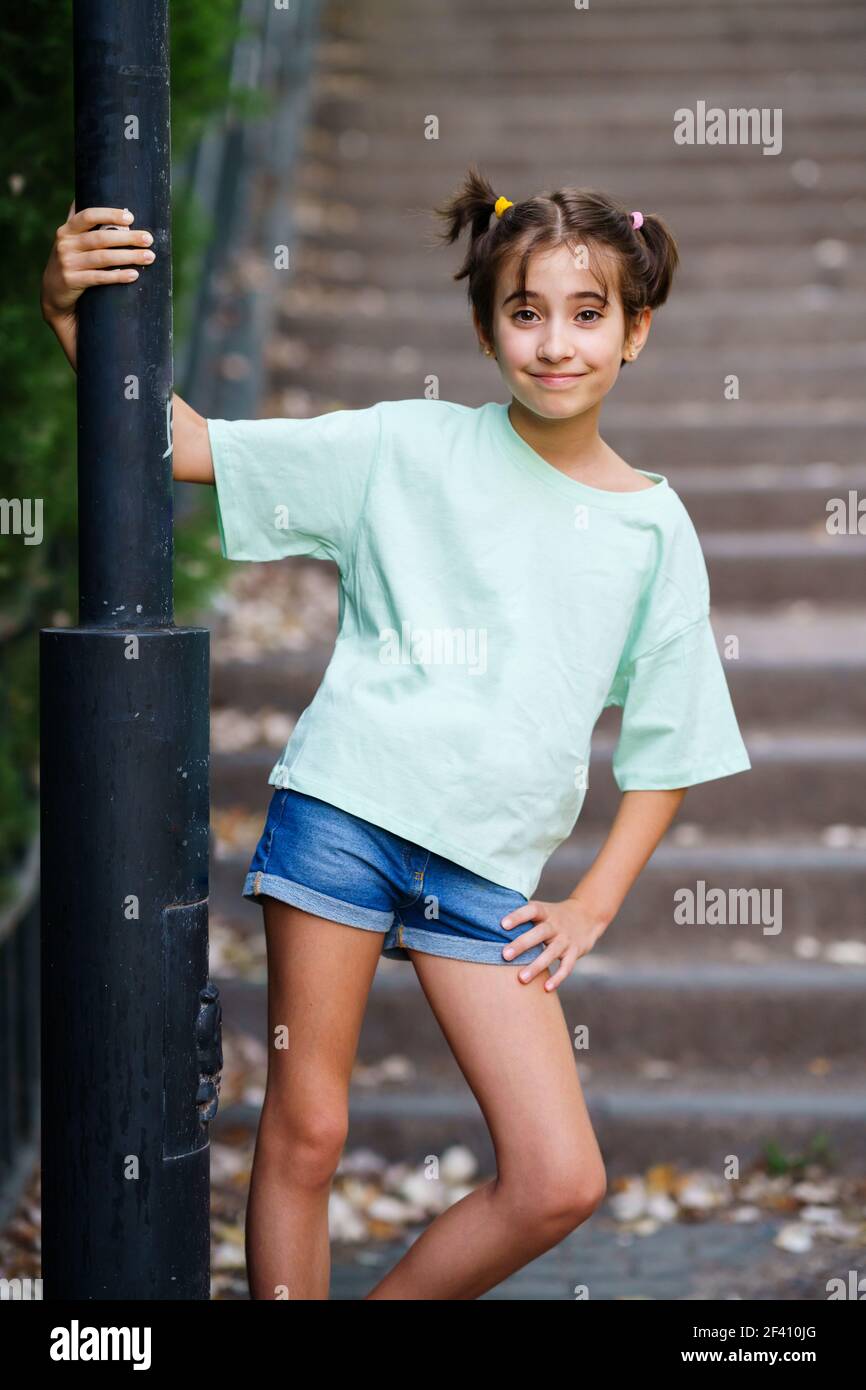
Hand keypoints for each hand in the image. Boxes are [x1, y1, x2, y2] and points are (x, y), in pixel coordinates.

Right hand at [40, 200, 154, 324]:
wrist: (53, 293)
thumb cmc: (70, 262)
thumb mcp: (69, 240)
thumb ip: (79, 222)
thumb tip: (88, 193)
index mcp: (67, 230)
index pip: (88, 216)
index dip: (109, 214)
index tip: (131, 217)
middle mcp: (65, 244)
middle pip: (100, 238)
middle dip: (127, 238)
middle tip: (149, 239)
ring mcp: (68, 263)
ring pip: (103, 258)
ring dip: (128, 257)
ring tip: (149, 257)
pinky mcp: (72, 281)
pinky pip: (99, 278)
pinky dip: (118, 276)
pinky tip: (134, 275)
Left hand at [500, 897, 608, 991]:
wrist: (588, 916)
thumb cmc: (553, 916)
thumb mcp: (542, 910)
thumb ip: (523, 916)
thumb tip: (489, 921)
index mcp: (545, 912)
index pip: (531, 910)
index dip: (518, 916)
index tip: (502, 925)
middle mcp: (556, 925)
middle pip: (539, 933)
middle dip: (522, 944)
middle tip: (504, 955)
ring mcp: (566, 939)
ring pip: (551, 953)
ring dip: (536, 966)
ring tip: (521, 979)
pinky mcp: (575, 952)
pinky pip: (567, 966)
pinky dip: (558, 978)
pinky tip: (546, 988)